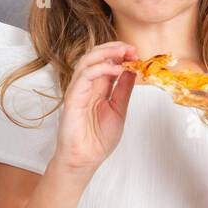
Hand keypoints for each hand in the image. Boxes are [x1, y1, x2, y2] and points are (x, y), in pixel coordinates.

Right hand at [51, 40, 137, 175]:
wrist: (85, 159)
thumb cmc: (98, 140)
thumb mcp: (119, 110)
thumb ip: (124, 90)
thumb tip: (133, 71)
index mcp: (98, 89)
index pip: (107, 63)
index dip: (121, 55)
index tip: (136, 53)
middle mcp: (87, 86)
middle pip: (95, 57)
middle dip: (114, 49)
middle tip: (131, 48)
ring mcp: (78, 90)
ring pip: (87, 61)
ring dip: (106, 53)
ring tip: (123, 52)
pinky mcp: (72, 97)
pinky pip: (84, 76)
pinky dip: (100, 68)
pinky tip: (116, 69)